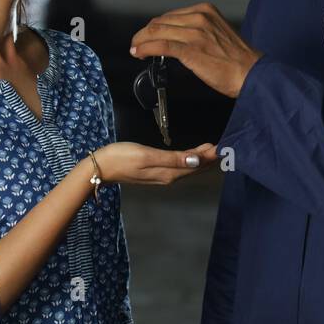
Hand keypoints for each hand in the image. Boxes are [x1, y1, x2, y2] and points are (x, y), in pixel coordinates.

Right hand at [92, 142, 218, 185]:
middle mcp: (169, 176)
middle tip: (223, 146)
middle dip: (209, 158)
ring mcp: (162, 175)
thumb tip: (197, 160)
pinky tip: (191, 154)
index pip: (197, 164)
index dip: (211, 156)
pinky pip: (179, 166)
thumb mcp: (148, 156)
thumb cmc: (121, 157)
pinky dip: (189, 159)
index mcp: (169, 173)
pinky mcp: (155, 172)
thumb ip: (173, 158)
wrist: (99, 167)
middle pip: (195, 167)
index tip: (225, 146)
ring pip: (188, 167)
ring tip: (212, 149)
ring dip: (200, 159)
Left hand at [129, 3, 261, 97]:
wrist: (253, 74)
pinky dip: (146, 48)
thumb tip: (176, 39)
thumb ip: (199, 31)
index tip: (147, 36)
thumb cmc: (238, 60)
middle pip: (161, 21)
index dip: (155, 27)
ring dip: (141, 41)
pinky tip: (139, 53)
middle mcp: (200, 17)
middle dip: (144, 33)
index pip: (170, 15)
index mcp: (206, 11)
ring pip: (158, 31)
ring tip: (136, 50)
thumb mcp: (218, 34)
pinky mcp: (191, 50)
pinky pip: (161, 46)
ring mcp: (195, 33)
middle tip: (137, 44)